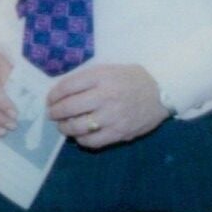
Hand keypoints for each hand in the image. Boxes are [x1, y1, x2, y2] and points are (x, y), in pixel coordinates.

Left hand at [44, 64, 169, 148]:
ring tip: (63, 126)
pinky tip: (80, 136)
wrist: (161, 92)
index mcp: (100, 77)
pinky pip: (93, 141)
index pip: (67, 87)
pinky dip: (81, 140)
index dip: (53, 95)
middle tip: (52, 114)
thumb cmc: (131, 79)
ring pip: (77, 126)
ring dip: (64, 128)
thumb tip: (61, 92)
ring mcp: (112, 116)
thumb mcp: (108, 70)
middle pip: (68, 107)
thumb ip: (87, 79)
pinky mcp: (119, 132)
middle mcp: (105, 96)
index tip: (50, 100)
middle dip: (55, 112)